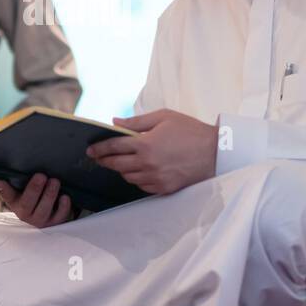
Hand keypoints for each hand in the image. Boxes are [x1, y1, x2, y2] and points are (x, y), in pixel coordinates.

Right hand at [0, 174, 73, 228]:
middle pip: (27, 204)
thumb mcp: (23, 192)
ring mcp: (41, 220)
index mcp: (16, 204)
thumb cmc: (35, 199)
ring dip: (49, 195)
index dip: (3, 190)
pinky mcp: (56, 223)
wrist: (50, 215)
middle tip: (41, 176)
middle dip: (34, 189)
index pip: (7, 196)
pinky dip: (64, 207)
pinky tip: (65, 197)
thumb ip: (14, 185)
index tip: (0, 181)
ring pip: (44, 210)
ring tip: (54, 181)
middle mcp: (26, 215)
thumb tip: (0, 181)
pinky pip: (60, 216)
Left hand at [86, 109, 217, 194]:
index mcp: (145, 144)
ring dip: (120, 169)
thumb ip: (137, 122)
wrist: (214, 152)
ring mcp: (155, 178)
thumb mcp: (163, 117)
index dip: (99, 148)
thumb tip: (115, 123)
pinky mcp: (163, 188)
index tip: (91, 149)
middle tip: (98, 157)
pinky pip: (141, 186)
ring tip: (118, 162)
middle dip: (104, 160)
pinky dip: (136, 178)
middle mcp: (147, 164)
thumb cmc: (190, 131)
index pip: (113, 147)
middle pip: (116, 164)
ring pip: (128, 177)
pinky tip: (137, 171)